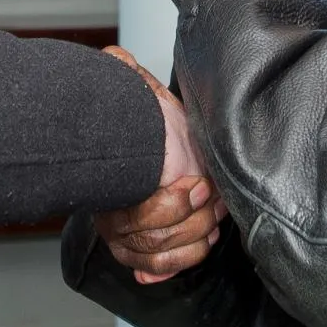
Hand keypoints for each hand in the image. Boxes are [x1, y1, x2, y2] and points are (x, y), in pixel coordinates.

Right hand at [103, 46, 227, 282]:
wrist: (165, 146)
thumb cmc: (156, 126)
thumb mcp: (144, 99)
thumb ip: (127, 79)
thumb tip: (116, 57)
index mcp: (114, 185)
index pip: (134, 217)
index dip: (170, 206)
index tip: (196, 183)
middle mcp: (114, 216)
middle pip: (150, 239)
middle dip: (190, 218)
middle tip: (210, 193)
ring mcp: (128, 237)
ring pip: (160, 254)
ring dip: (194, 235)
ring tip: (212, 210)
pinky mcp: (146, 253)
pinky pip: (161, 268)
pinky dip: (186, 257)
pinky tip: (202, 239)